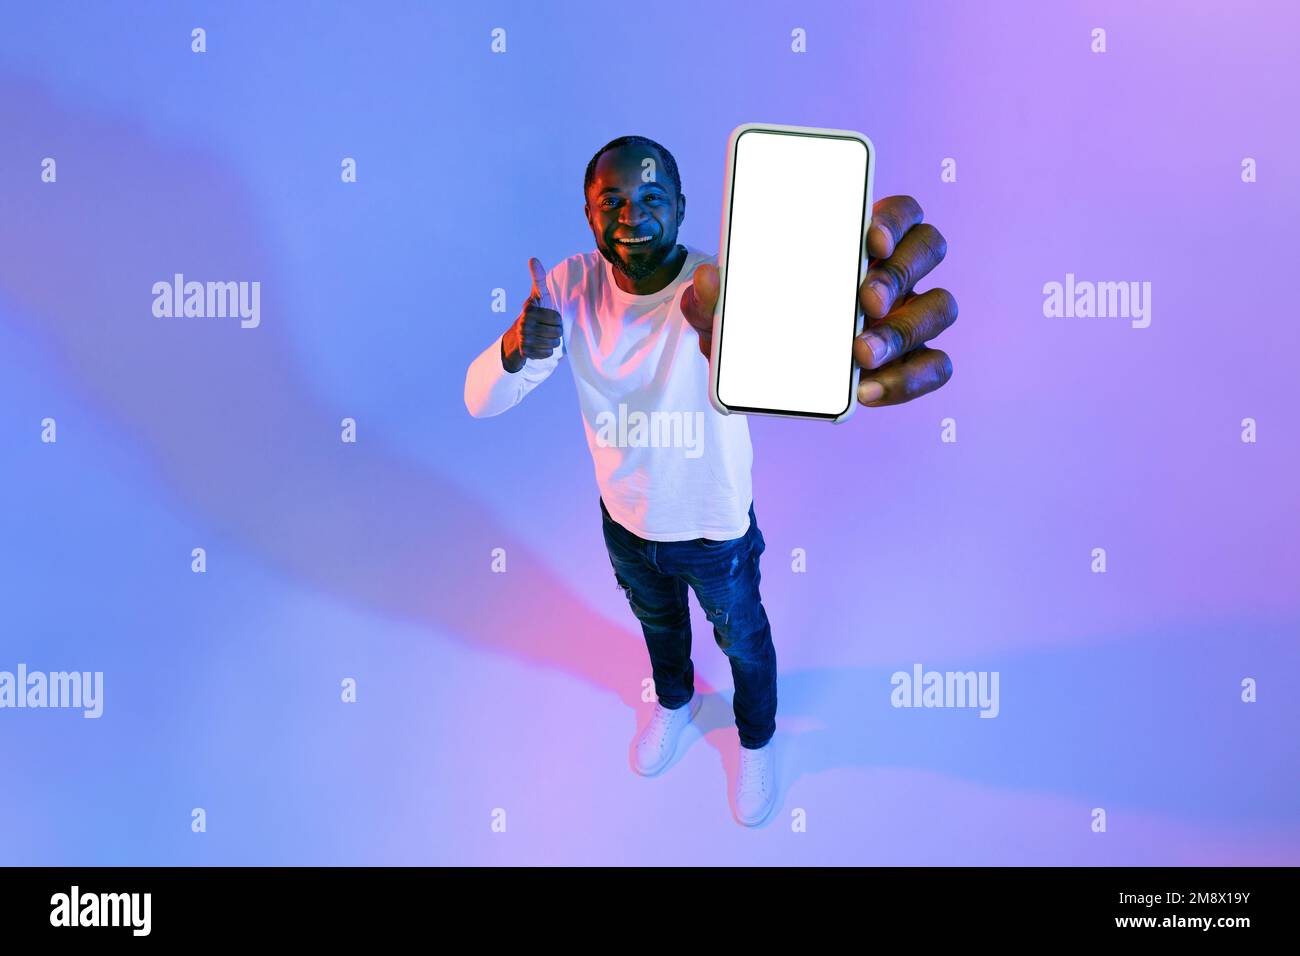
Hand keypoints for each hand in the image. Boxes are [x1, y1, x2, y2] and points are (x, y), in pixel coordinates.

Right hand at [501, 258, 562, 372]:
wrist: (516, 340)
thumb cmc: (534, 315)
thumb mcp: (537, 296)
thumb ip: (538, 278)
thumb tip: (533, 258)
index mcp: (529, 309)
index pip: (557, 318)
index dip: (557, 320)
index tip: (547, 318)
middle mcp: (524, 322)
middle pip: (557, 332)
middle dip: (555, 332)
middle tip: (546, 330)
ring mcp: (523, 337)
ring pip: (553, 344)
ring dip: (551, 342)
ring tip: (542, 338)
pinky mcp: (525, 351)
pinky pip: (547, 354)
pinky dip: (546, 352)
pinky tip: (538, 347)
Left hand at [681, 195, 955, 405]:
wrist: (759, 368)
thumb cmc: (756, 318)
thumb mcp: (724, 307)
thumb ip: (710, 294)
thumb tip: (707, 280)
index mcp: (860, 240)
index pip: (900, 210)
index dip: (895, 219)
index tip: (870, 239)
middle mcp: (896, 271)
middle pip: (927, 250)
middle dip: (899, 274)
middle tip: (862, 301)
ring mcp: (909, 315)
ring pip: (940, 307)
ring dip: (905, 329)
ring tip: (862, 353)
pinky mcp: (912, 361)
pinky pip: (936, 365)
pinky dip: (909, 379)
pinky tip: (869, 390)